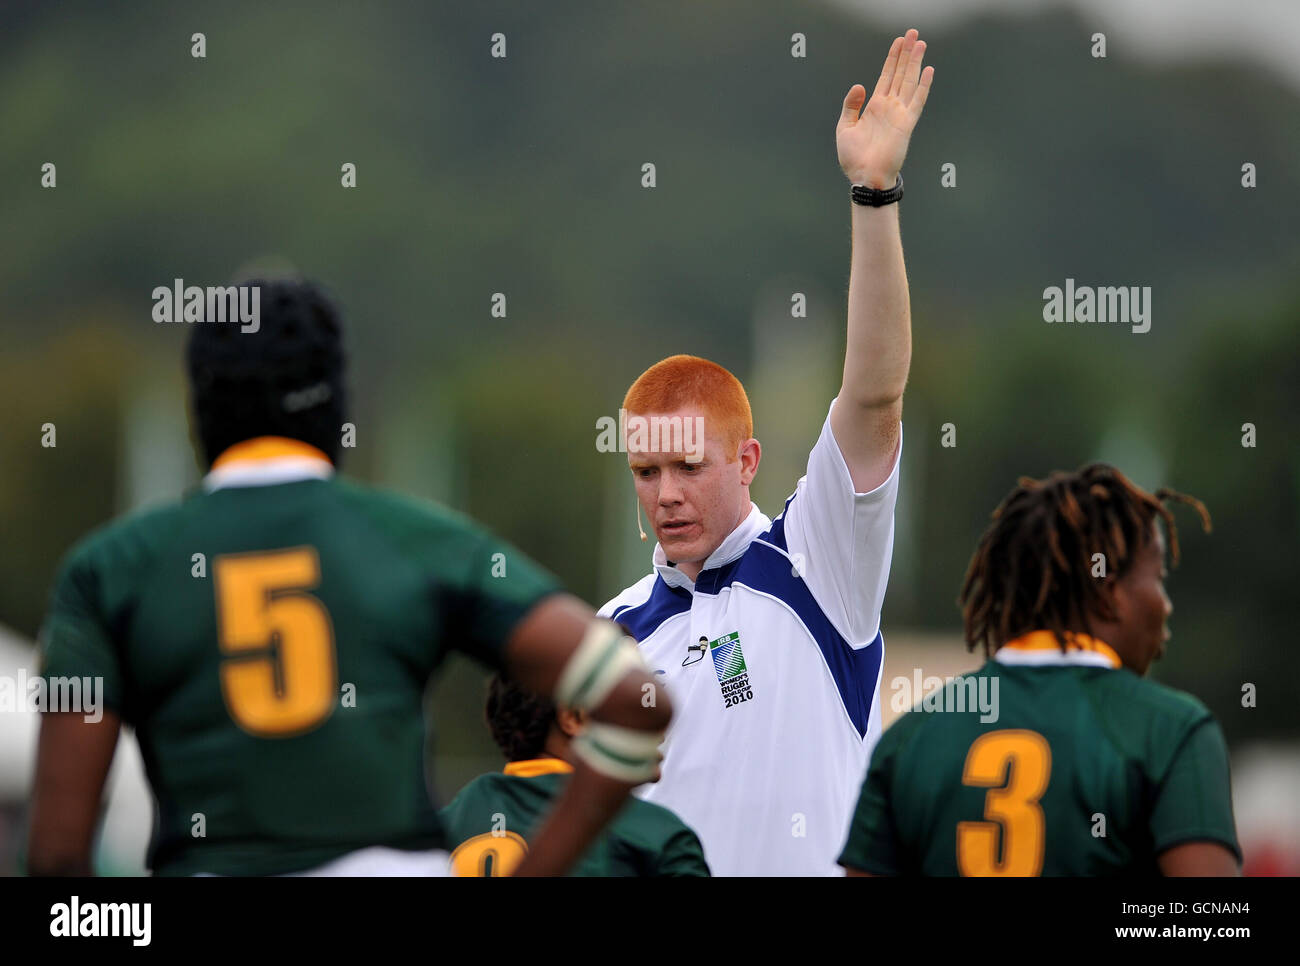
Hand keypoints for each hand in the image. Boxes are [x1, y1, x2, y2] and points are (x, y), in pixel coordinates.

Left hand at [837, 29, 933, 188]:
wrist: (865, 177)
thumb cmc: (854, 158)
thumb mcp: (845, 128)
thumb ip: (851, 106)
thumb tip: (859, 85)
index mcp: (874, 107)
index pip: (886, 76)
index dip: (892, 58)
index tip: (898, 42)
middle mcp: (889, 107)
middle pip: (900, 73)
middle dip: (906, 53)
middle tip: (912, 33)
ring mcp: (899, 114)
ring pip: (909, 82)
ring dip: (915, 62)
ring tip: (920, 43)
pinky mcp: (906, 124)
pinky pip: (916, 101)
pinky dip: (923, 86)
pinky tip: (928, 70)